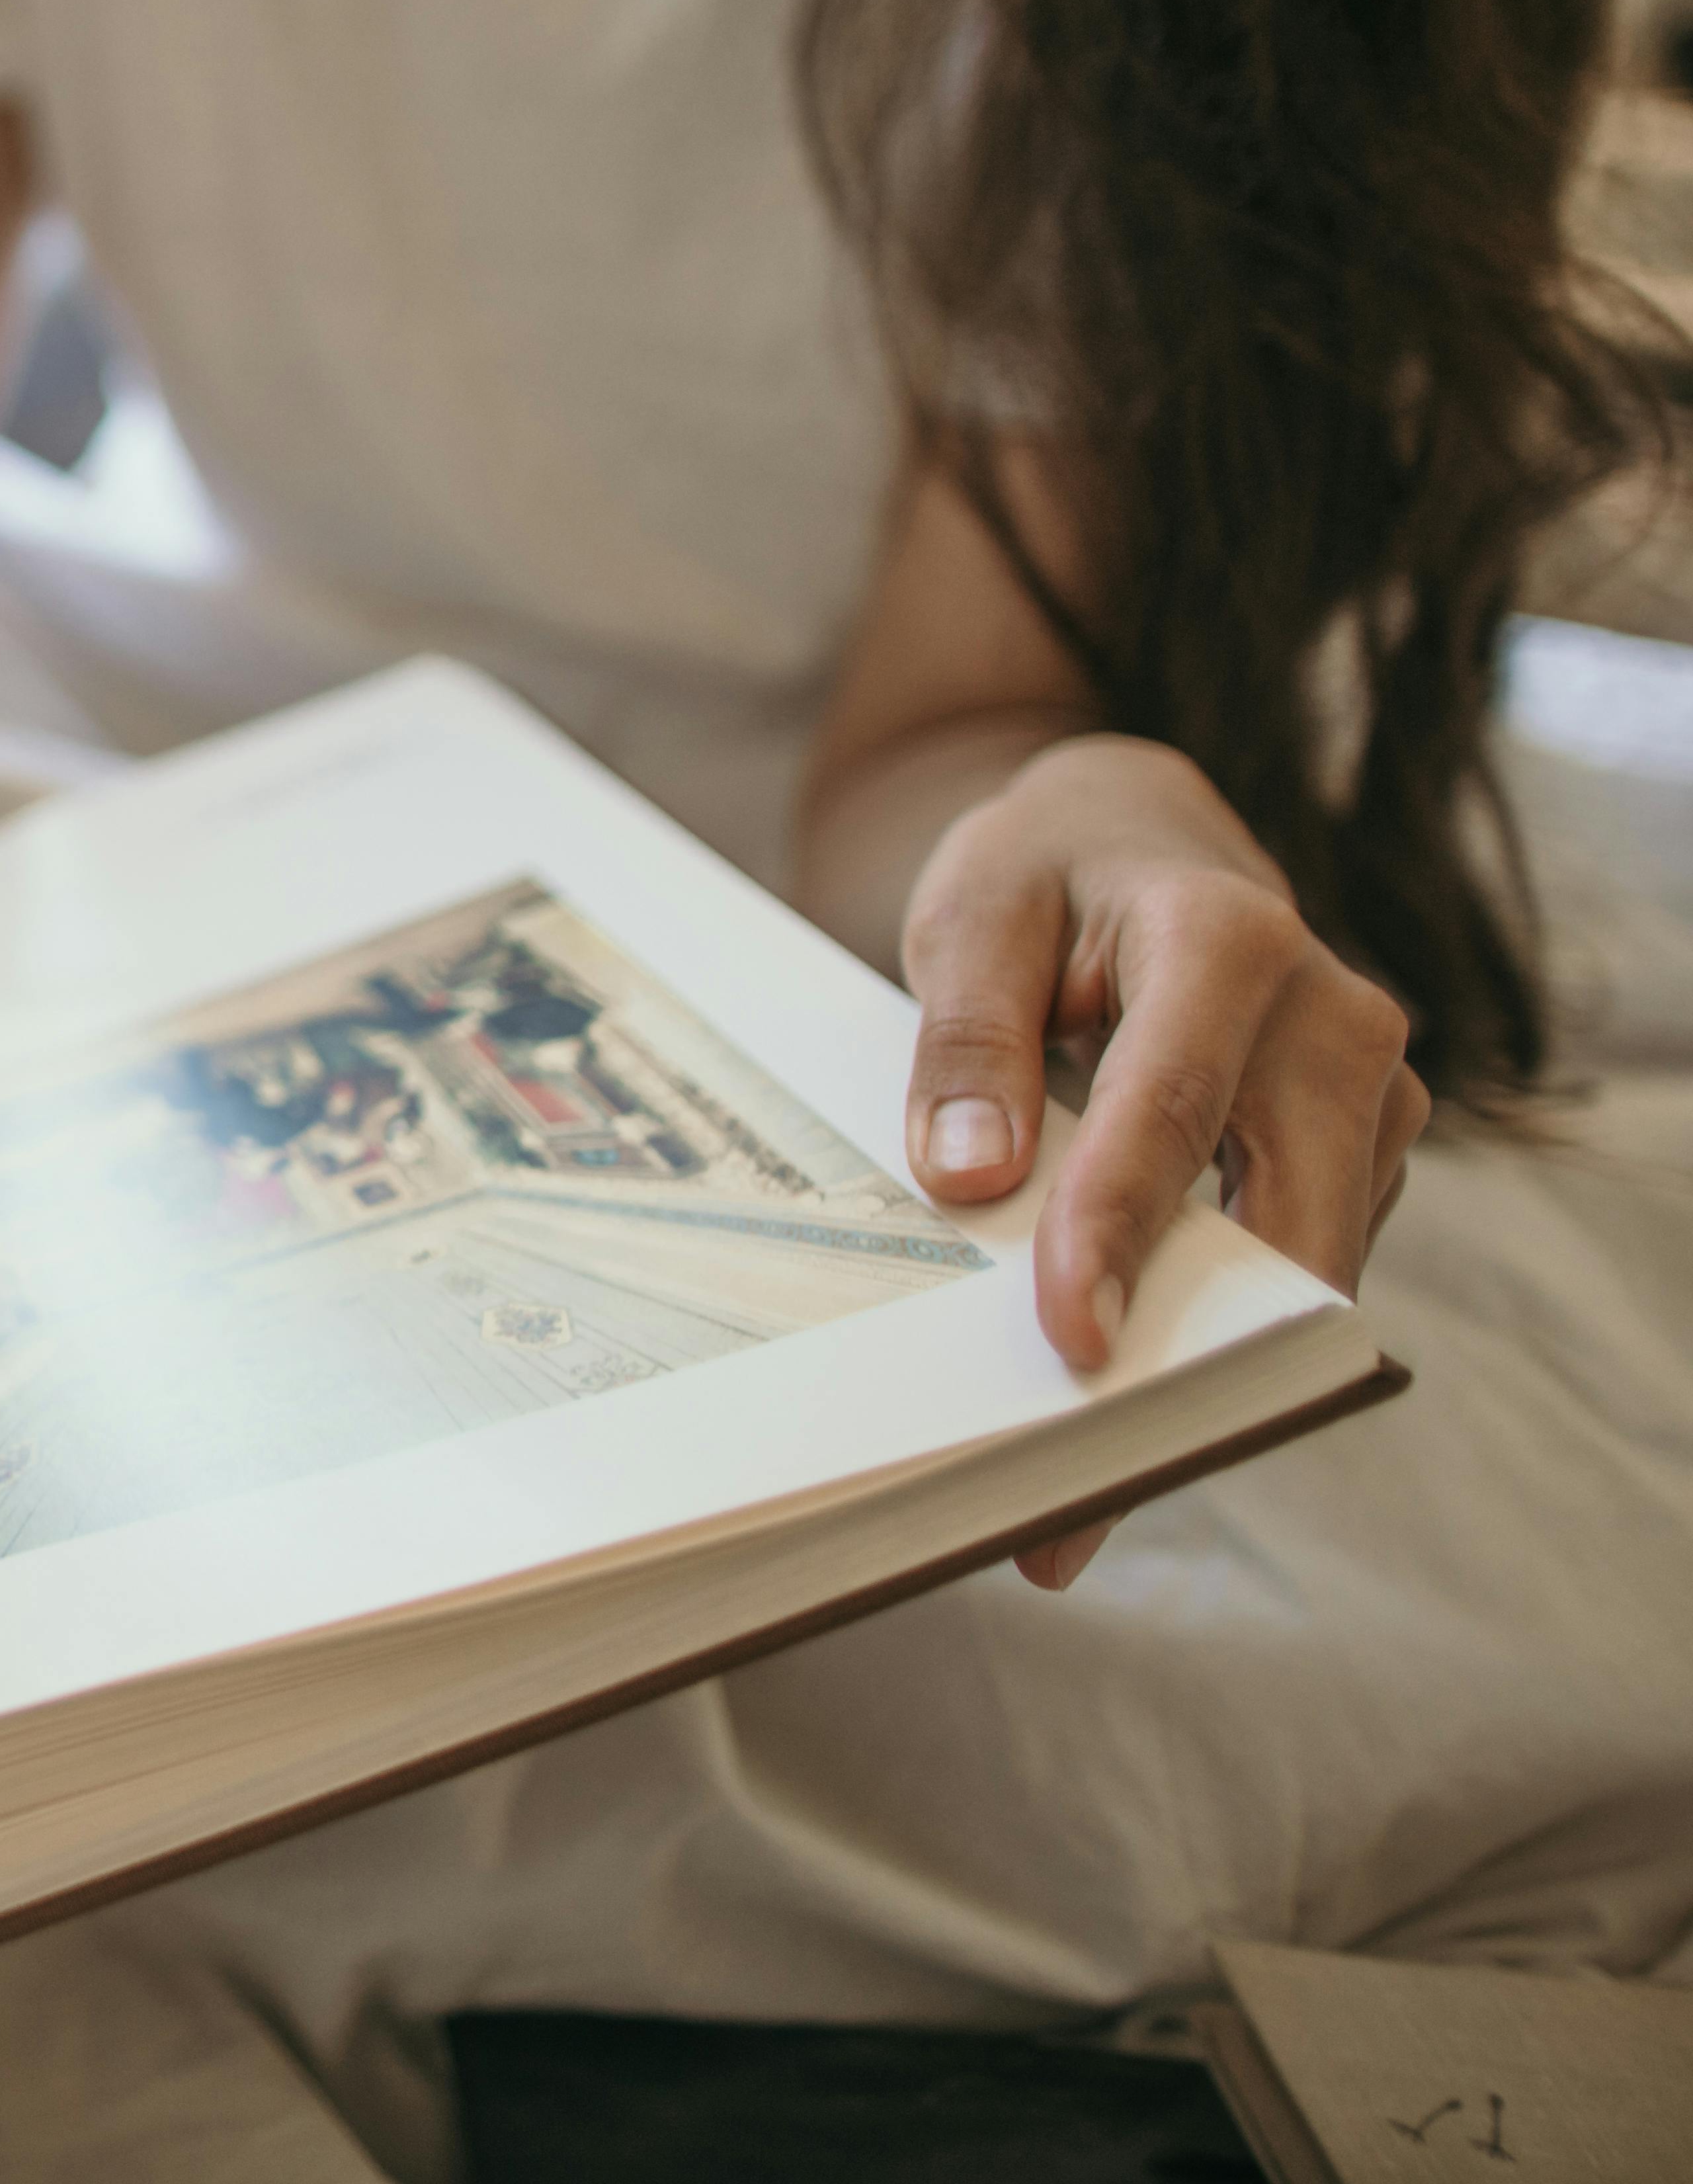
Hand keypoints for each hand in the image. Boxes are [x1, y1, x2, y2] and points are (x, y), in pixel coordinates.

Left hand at [897, 733, 1428, 1586]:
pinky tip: (1128, 1406)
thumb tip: (972, 1181)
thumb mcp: (973, 914)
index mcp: (1228, 938)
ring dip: (1211, 1374)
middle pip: (1281, 1215)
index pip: (1173, 1107)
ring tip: (1081, 1497)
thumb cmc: (1046, 874)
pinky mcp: (1358, 1150)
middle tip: (1073, 1499)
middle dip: (1189, 1356)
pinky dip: (1223, 1338)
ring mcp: (1367, 1093)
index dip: (1120, 1232)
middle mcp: (1334, 1019)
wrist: (1132, 837)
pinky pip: (1298, 1264)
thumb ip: (968, 1039)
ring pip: (1306, 1266)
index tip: (1073, 1344)